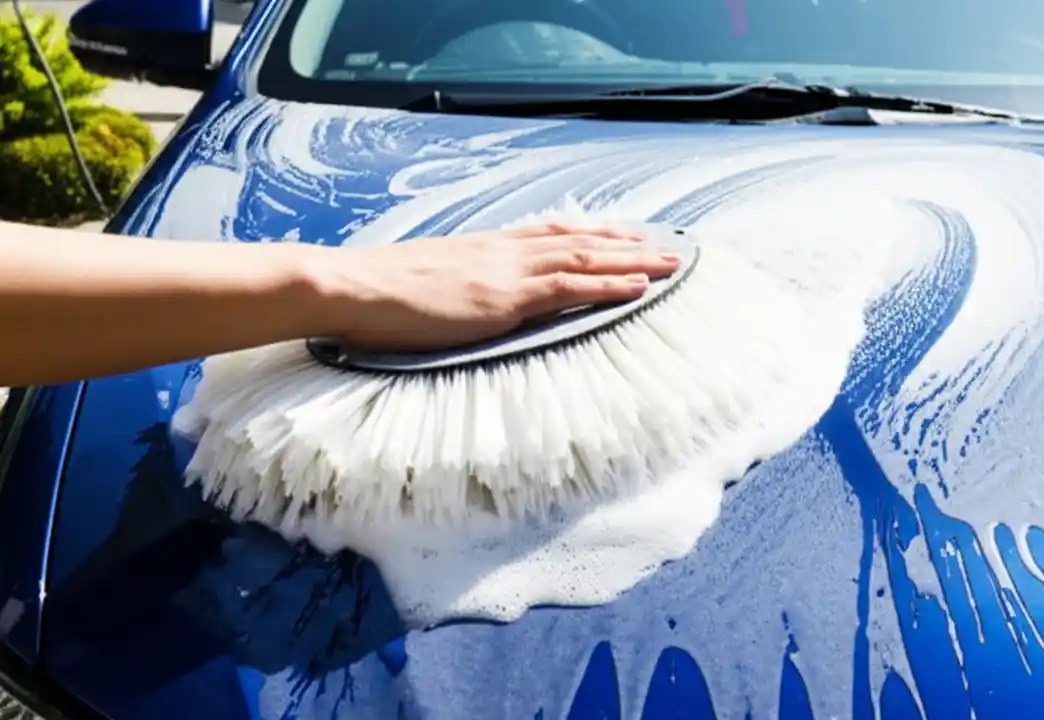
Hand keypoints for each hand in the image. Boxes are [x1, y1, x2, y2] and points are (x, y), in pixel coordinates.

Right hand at [314, 222, 680, 350]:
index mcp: (487, 247)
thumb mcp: (429, 280)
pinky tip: (637, 288)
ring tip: (669, 265)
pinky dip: (608, 285)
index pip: (554, 234)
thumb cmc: (380, 292)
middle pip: (581, 240)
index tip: (625, 235)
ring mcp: (507, 271)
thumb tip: (469, 299)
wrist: (352, 287)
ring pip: (586, 258)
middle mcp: (504, 251)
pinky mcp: (505, 298)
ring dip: (633, 261)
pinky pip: (569, 287)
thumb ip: (460, 285)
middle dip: (628, 244)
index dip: (595, 234)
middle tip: (667, 248)